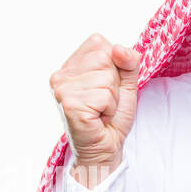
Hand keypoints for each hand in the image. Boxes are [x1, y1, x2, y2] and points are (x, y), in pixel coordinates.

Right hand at [49, 34, 141, 184]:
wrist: (106, 148)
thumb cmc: (113, 117)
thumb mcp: (126, 84)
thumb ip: (128, 62)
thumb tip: (119, 49)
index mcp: (72, 64)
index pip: (99, 43)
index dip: (114, 65)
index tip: (107, 87)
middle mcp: (61, 74)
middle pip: (104, 57)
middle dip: (114, 83)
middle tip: (105, 102)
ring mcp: (62, 88)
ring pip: (106, 77)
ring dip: (112, 98)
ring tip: (102, 110)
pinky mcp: (69, 103)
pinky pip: (104, 95)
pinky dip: (109, 108)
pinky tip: (99, 117)